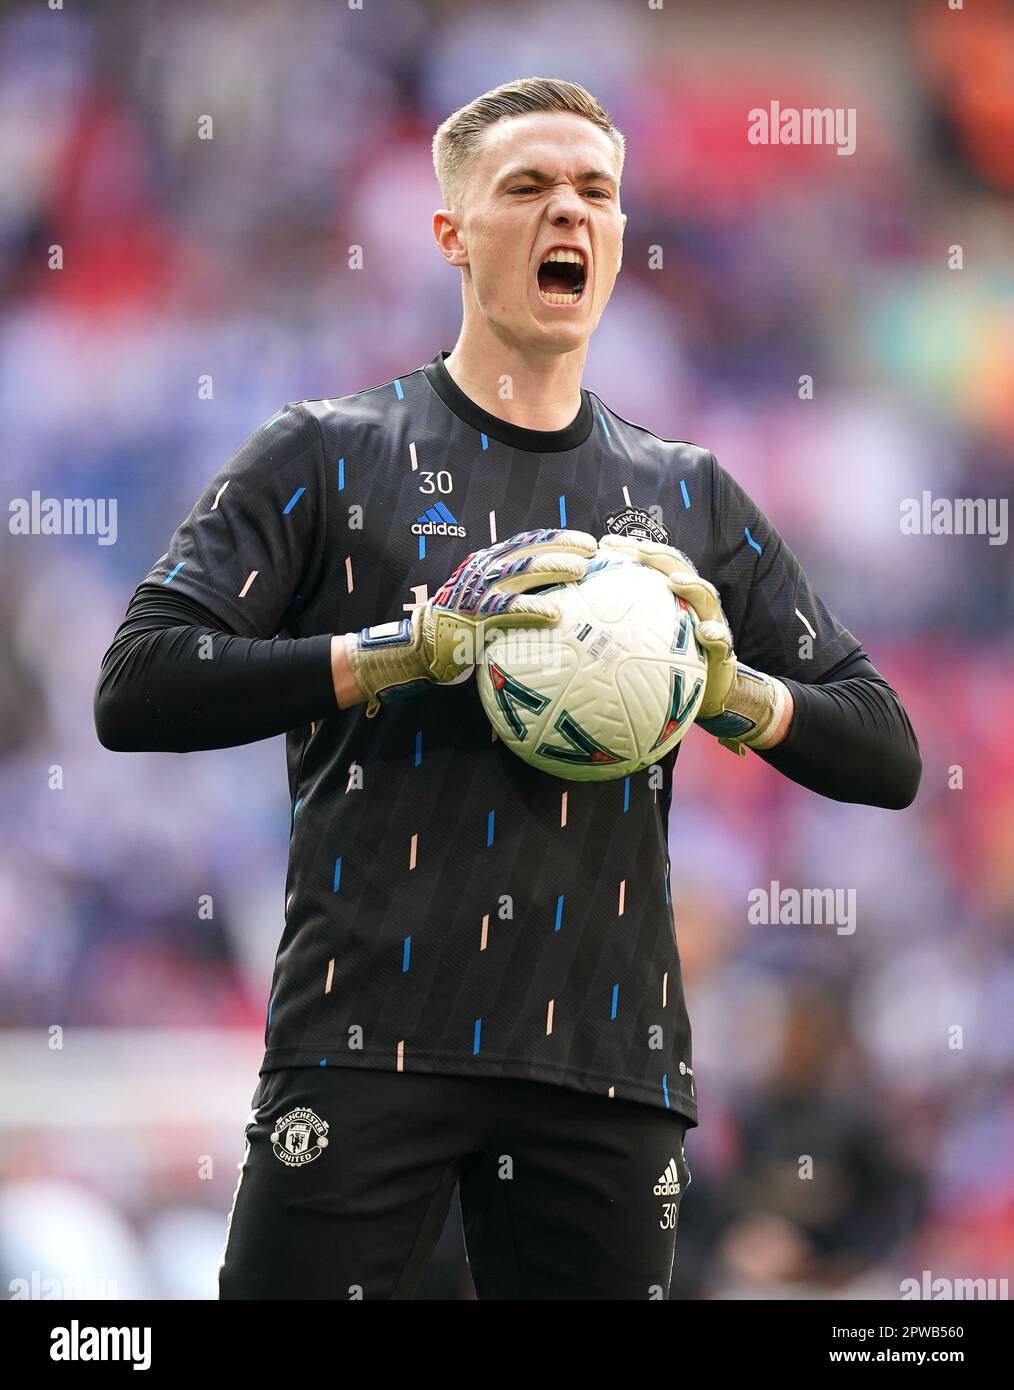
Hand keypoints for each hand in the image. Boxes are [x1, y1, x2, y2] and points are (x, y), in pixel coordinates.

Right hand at [346, 528, 598, 715]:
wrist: (424, 643)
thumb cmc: (462, 623)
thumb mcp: (487, 595)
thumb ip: (513, 587)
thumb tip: (555, 588)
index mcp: (488, 560)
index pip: (527, 540)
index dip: (558, 537)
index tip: (587, 541)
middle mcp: (484, 568)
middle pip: (529, 549)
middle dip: (563, 546)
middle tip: (591, 552)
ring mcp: (479, 589)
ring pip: (522, 571)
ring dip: (554, 568)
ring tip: (580, 572)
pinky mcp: (476, 614)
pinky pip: (510, 608)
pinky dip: (534, 607)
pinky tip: (555, 612)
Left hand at [597, 534, 735, 718]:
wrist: (704, 691)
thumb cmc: (666, 664)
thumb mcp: (640, 642)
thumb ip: (618, 624)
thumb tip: (573, 614)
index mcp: (672, 597)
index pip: (652, 565)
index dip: (632, 550)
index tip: (606, 543)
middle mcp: (693, 604)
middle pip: (680, 570)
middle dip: (662, 557)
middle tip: (641, 552)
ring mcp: (710, 623)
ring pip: (705, 597)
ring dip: (692, 586)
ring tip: (675, 581)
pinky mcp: (722, 650)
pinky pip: (721, 640)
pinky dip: (715, 634)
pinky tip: (705, 632)